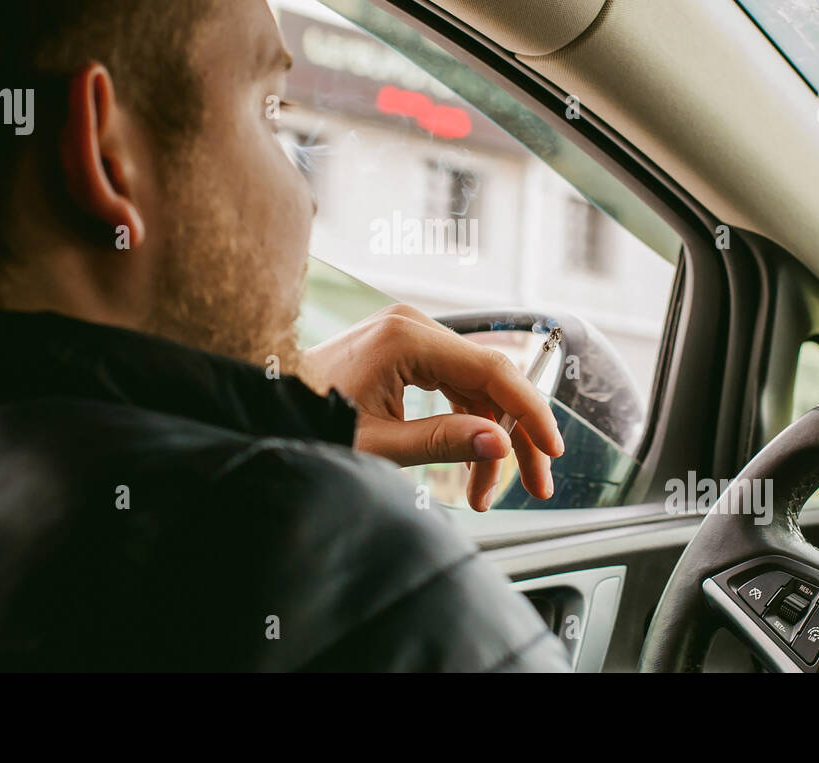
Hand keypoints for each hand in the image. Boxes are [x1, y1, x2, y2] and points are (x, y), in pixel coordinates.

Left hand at [298, 304, 564, 510]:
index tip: (553, 451)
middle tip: (535, 486)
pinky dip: (465, 421)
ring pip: (476, 385)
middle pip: (490, 379)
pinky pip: (453, 382)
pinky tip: (470, 463)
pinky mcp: (404, 348)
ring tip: (485, 494)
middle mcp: (414, 325)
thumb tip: (499, 445)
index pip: (493, 371)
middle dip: (513, 436)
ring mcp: (409, 333)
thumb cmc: (308, 421)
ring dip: (489, 436)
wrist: (264, 406)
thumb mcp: (378, 444)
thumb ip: (442, 441)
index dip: (531, 413)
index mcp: (408, 338)